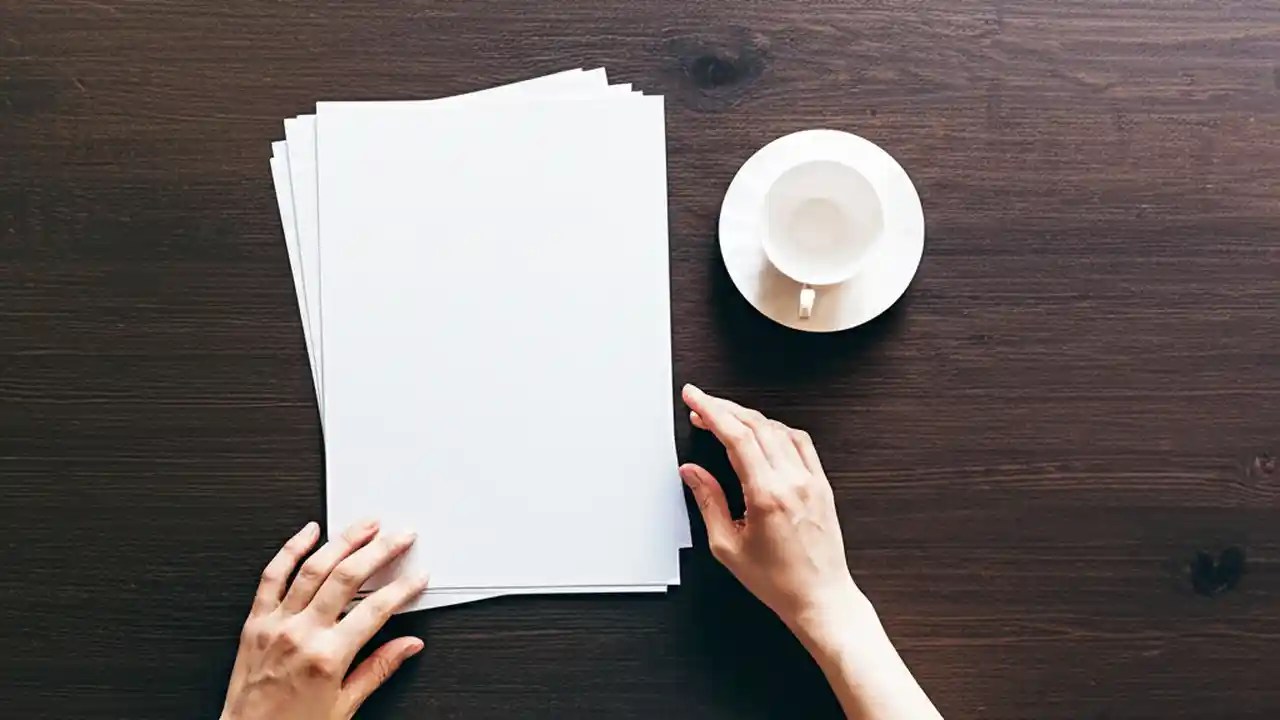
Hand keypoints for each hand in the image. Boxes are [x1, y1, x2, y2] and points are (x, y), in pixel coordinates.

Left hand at [221, 520, 429, 719]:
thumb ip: (379, 668)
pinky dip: (290, 549)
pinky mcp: (255, 621)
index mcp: (328, 657)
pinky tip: (309, 532)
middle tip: (400, 536)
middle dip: (379, 551)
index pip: (376, 610)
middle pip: (347, 578)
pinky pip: (272, 576)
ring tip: (365, 525)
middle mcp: (301, 634)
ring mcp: (276, 623)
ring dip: (343, 541)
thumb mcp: (345, 705)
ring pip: (313, 569)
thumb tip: (409, 645)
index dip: (402, 588)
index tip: (418, 577)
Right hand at [679, 384, 860, 636]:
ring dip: (749, 417)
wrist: (820, 597)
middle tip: (701, 405)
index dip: (712, 411)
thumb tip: (692, 472)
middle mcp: (792, 481)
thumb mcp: (728, 546)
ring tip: (726, 417)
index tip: (695, 398)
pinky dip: (777, 429)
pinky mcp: (822, 484)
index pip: (737, 436)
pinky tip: (763, 432)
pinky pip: (801, 442)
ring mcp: (811, 480)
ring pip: (778, 429)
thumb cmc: (777, 581)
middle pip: (756, 426)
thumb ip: (709, 502)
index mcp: (767, 495)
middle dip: (724, 409)